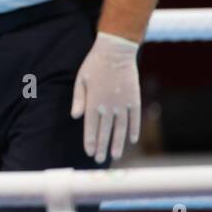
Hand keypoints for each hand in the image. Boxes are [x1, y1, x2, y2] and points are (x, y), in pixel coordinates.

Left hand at [70, 32, 140, 162]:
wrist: (116, 51)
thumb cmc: (94, 65)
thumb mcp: (81, 80)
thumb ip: (78, 100)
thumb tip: (76, 117)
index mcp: (93, 102)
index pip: (90, 127)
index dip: (90, 141)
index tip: (89, 152)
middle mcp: (109, 105)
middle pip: (105, 131)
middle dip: (102, 147)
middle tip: (99, 160)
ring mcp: (123, 103)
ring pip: (121, 128)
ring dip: (118, 143)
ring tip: (116, 156)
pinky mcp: (134, 99)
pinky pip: (135, 118)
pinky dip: (133, 129)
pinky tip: (132, 140)